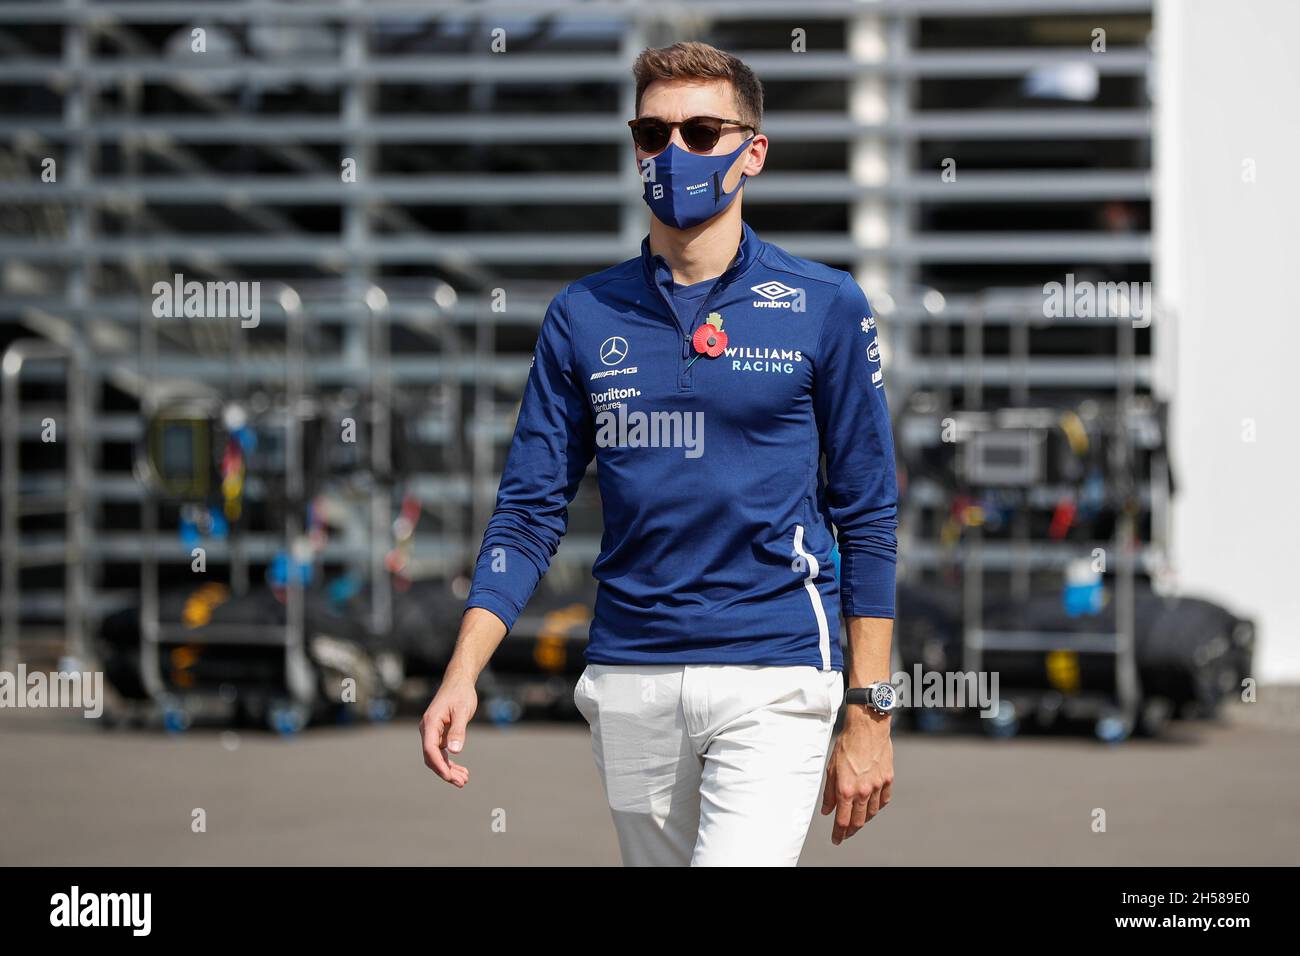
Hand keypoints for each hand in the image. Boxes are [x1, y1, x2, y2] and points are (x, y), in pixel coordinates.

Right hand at [419, 675, 477, 787]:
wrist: (459, 682)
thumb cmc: (461, 694)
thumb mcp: (462, 711)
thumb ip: (458, 731)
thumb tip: (455, 752)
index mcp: (430, 723)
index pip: (430, 750)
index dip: (439, 766)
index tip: (450, 777)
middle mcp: (428, 729)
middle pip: (432, 757)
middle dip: (446, 772)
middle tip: (462, 783)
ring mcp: (432, 733)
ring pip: (437, 757)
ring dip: (449, 770)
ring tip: (464, 780)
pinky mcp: (439, 734)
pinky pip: (442, 753)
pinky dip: (450, 762)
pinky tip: (461, 771)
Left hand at [820, 708, 892, 844]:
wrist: (867, 728)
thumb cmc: (846, 745)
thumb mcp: (831, 768)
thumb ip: (829, 792)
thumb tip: (827, 810)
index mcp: (846, 789)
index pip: (842, 820)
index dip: (839, 833)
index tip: (836, 839)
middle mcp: (863, 790)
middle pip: (859, 821)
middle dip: (851, 831)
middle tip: (846, 834)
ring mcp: (878, 786)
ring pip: (872, 812)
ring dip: (864, 819)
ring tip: (857, 819)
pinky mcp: (888, 779)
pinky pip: (884, 800)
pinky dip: (877, 806)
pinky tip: (872, 806)